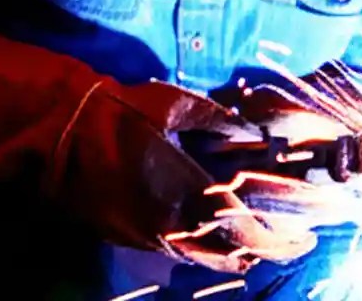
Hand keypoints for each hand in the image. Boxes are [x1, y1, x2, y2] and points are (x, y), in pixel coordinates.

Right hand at [47, 79, 316, 273]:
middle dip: (265, 249)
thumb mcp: (173, 106)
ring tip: (265, 246)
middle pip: (228, 251)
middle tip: (293, 244)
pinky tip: (224, 243)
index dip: (274, 236)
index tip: (300, 234)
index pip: (241, 226)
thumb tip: (252, 128)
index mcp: (184, 188)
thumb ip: (217, 119)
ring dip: (236, 253)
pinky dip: (206, 250)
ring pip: (203, 256)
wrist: (60, 134)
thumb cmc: (119, 113)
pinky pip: (179, 250)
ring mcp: (148, 233)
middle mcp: (169, 221)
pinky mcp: (131, 236)